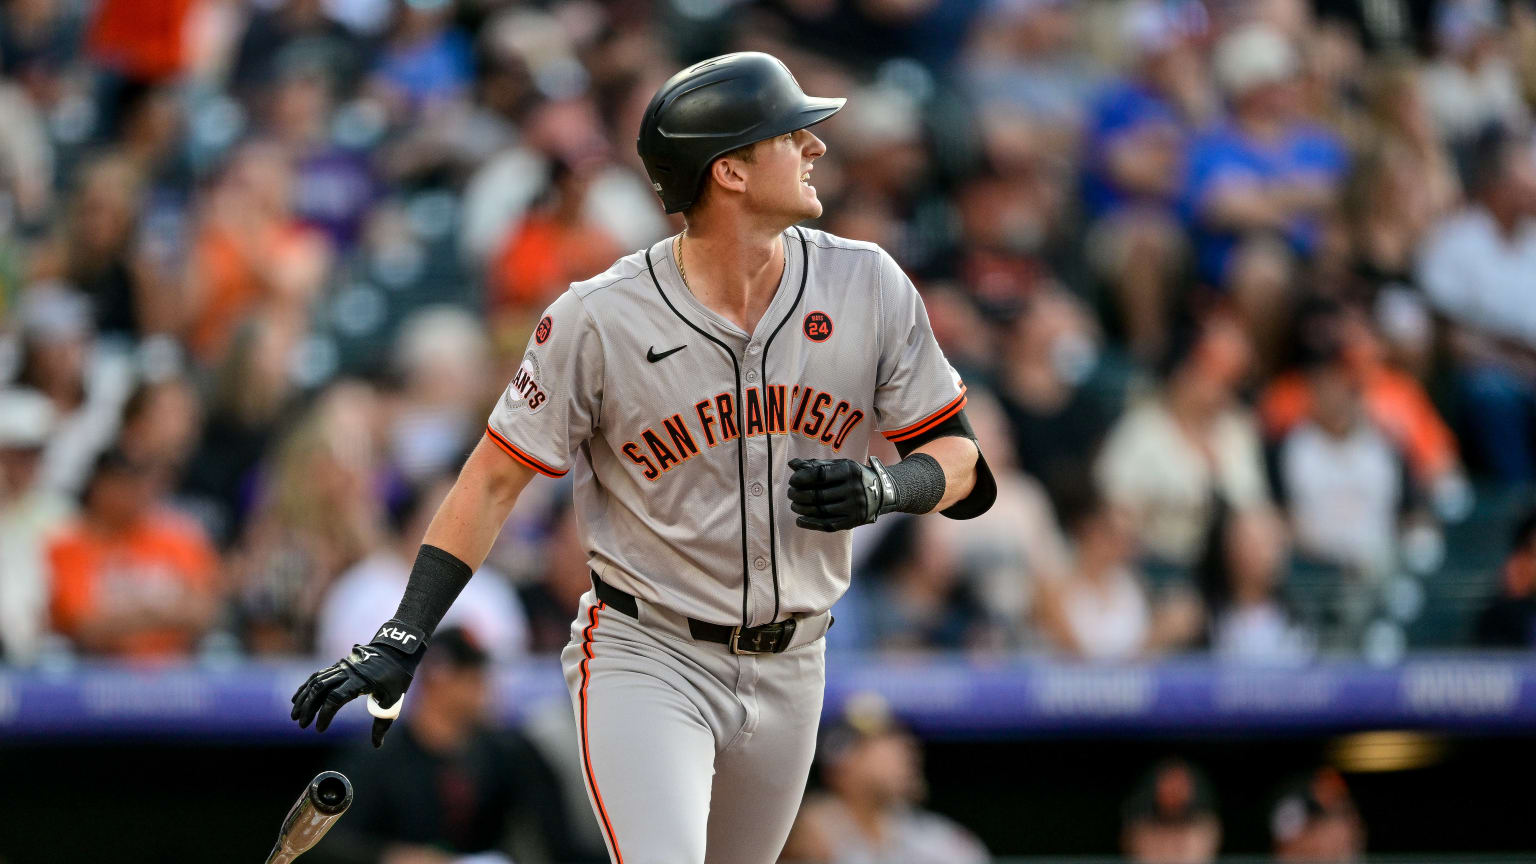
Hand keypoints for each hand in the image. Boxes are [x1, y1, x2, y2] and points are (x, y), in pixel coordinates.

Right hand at [291, 643, 413, 746]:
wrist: (397, 649)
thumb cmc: (397, 676)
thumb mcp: (394, 699)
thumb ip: (382, 722)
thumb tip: (376, 745)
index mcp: (359, 680)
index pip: (335, 698)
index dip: (325, 714)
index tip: (319, 729)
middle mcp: (346, 672)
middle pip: (320, 689)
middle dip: (308, 708)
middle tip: (301, 725)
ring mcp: (341, 667)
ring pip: (316, 681)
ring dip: (303, 698)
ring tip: (294, 715)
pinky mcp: (339, 665)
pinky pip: (318, 676)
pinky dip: (306, 687)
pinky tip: (297, 698)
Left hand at [786, 457, 887, 531]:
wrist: (884, 492)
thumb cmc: (855, 476)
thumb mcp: (841, 465)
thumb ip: (817, 465)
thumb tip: (792, 464)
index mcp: (850, 471)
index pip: (820, 475)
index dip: (802, 478)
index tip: (793, 480)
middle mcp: (854, 489)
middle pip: (818, 495)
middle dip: (799, 494)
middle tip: (791, 493)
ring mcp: (854, 507)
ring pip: (821, 511)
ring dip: (802, 509)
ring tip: (794, 504)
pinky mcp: (853, 521)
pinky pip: (828, 525)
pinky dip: (811, 523)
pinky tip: (800, 520)